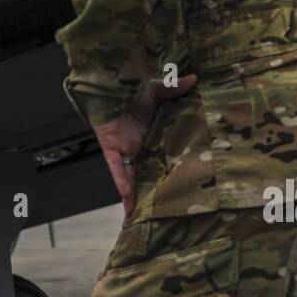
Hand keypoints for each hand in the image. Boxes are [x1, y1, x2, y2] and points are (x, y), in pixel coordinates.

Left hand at [94, 74, 198, 217]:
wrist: (102, 93)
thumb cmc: (129, 94)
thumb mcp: (153, 90)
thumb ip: (170, 88)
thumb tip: (194, 78)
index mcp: (154, 141)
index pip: (166, 161)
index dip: (174, 175)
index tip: (186, 192)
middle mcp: (141, 151)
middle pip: (150, 176)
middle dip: (155, 195)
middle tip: (167, 215)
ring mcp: (126, 153)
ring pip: (133, 179)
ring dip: (137, 197)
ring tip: (144, 218)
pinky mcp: (111, 152)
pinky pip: (116, 170)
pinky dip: (121, 182)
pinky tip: (127, 198)